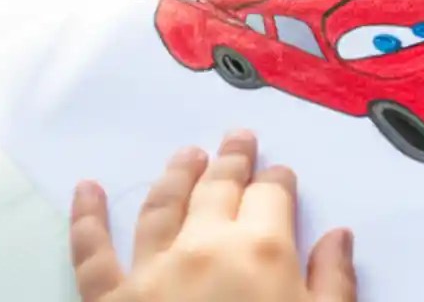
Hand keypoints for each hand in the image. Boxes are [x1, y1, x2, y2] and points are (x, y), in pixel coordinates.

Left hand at [70, 130, 356, 301]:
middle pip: (218, 188)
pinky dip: (85, 218)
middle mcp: (204, 245)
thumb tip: (338, 237)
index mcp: (262, 250)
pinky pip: (92, 253)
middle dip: (231, 161)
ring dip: (176, 175)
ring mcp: (152, 270)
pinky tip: (85, 190)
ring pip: (161, 205)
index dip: (277, 182)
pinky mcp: (110, 300)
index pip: (272, 197)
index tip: (281, 174)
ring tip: (186, 154)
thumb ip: (334, 284)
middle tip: (237, 138)